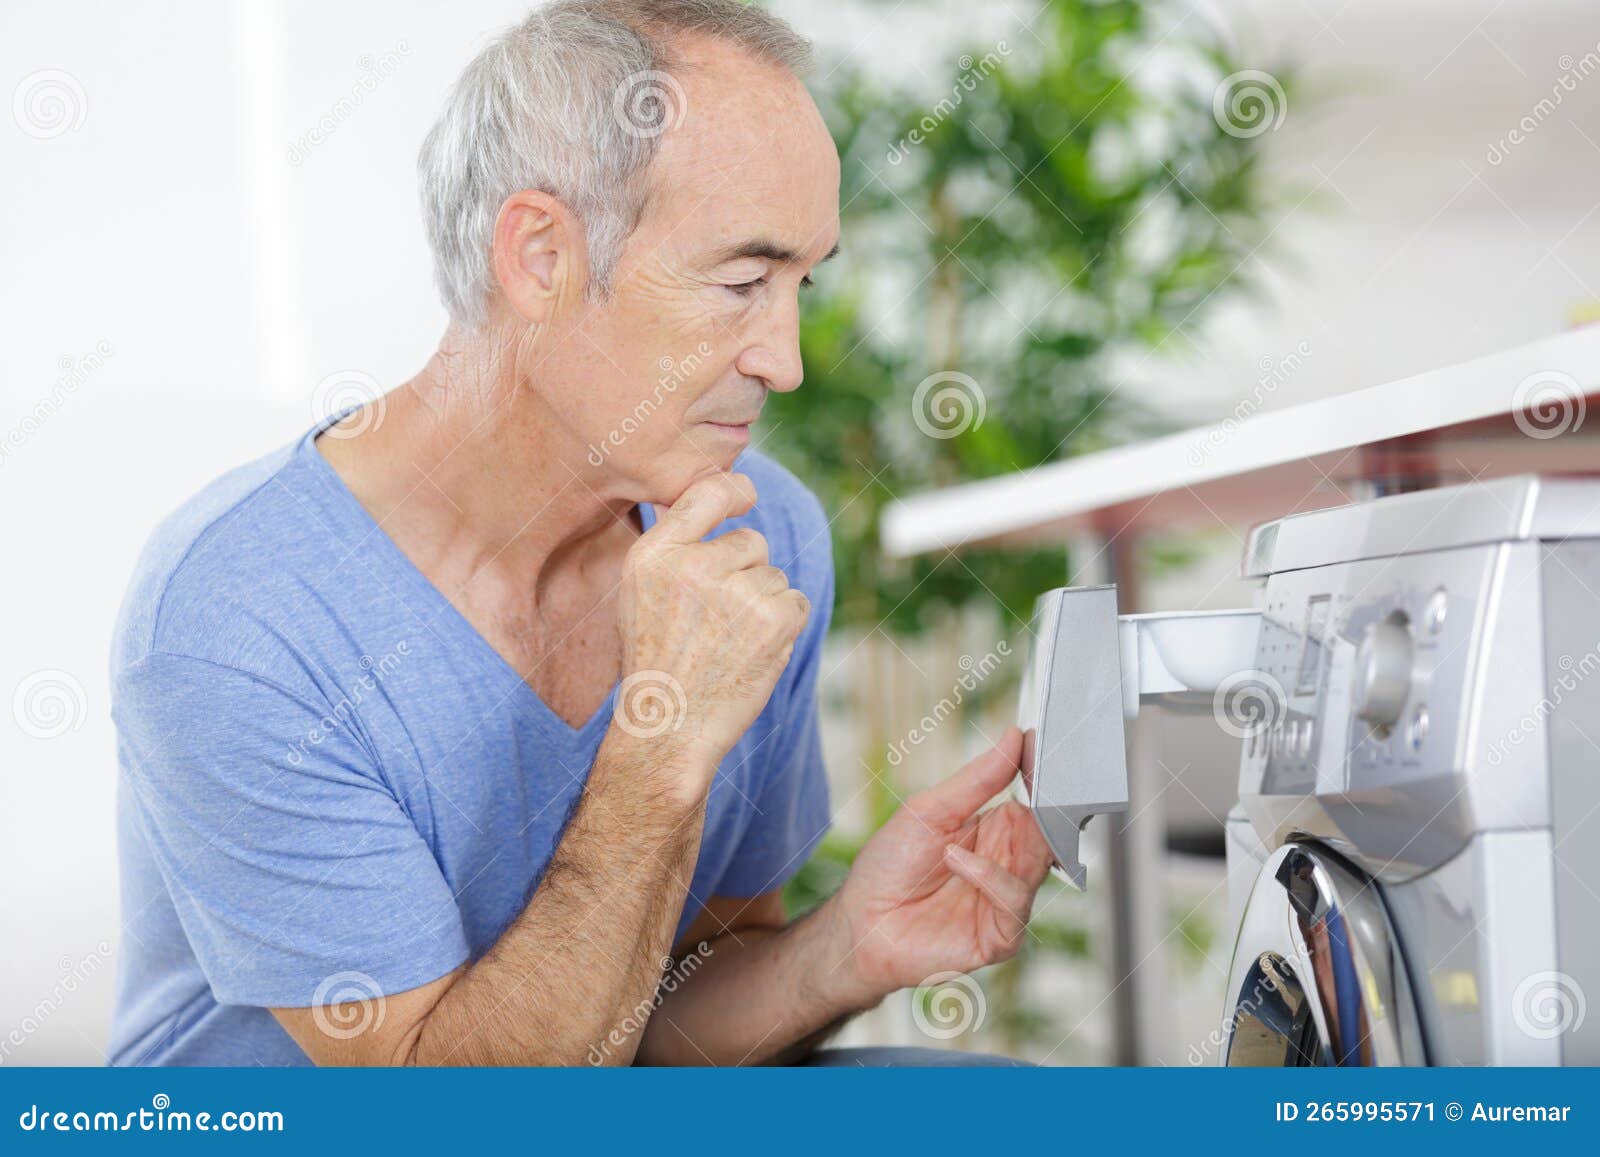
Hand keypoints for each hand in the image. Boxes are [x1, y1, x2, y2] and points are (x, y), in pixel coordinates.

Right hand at [613, 472, 809, 793]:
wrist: (668, 728)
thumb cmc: (656, 662)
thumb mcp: (640, 593)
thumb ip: (674, 546)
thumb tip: (718, 496)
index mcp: (653, 554)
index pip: (706, 493)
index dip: (735, 490)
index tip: (746, 495)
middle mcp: (692, 566)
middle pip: (751, 542)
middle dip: (745, 574)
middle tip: (715, 622)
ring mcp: (735, 592)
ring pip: (775, 577)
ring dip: (763, 607)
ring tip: (728, 645)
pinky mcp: (772, 620)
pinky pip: (796, 603)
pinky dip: (784, 628)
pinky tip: (752, 654)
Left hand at [829, 727, 1053, 997]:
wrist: (860, 923)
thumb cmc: (889, 866)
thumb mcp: (929, 810)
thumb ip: (977, 779)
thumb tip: (1013, 737)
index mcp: (996, 831)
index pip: (1036, 804)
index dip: (1042, 783)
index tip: (1041, 755)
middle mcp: (1007, 864)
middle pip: (1046, 835)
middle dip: (1042, 815)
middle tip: (1027, 798)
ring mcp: (1006, 899)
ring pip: (1038, 866)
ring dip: (1010, 849)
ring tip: (955, 847)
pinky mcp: (1001, 935)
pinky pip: (1016, 902)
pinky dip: (992, 878)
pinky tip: (958, 864)